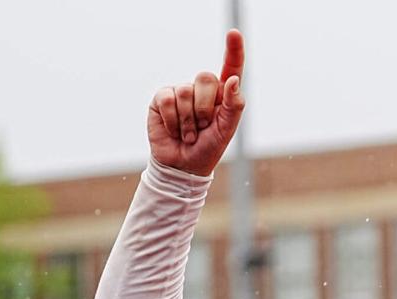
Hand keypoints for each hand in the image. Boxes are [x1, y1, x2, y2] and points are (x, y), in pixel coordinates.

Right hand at [148, 30, 245, 176]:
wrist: (181, 166)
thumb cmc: (207, 149)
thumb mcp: (226, 131)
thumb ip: (233, 105)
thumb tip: (232, 80)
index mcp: (221, 95)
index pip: (230, 68)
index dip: (234, 50)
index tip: (234, 33)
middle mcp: (201, 89)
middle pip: (205, 78)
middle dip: (205, 108)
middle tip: (203, 128)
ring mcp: (180, 92)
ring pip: (185, 92)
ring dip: (188, 121)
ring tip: (189, 135)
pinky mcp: (162, 99)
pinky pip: (168, 100)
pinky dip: (173, 120)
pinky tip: (174, 131)